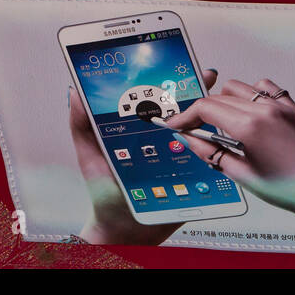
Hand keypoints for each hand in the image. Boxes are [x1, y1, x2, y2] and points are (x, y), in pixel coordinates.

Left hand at [68, 69, 216, 245]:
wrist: (123, 230)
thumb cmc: (105, 193)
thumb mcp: (89, 155)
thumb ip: (81, 125)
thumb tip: (75, 90)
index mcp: (143, 129)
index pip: (159, 98)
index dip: (169, 79)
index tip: (178, 64)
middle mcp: (166, 138)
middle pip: (187, 109)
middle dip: (198, 91)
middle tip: (204, 78)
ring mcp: (183, 156)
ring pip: (203, 130)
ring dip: (211, 116)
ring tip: (214, 105)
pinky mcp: (195, 176)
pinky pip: (210, 159)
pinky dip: (217, 147)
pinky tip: (219, 137)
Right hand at [166, 77, 294, 228]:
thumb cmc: (288, 189)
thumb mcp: (242, 174)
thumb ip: (211, 153)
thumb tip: (190, 140)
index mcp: (250, 126)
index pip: (206, 108)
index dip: (185, 116)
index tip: (176, 124)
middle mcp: (266, 109)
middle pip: (220, 96)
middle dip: (202, 111)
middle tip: (193, 127)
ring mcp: (282, 105)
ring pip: (242, 87)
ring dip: (226, 100)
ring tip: (222, 123)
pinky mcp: (294, 107)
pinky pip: (267, 88)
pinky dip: (252, 95)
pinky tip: (249, 113)